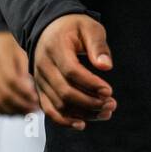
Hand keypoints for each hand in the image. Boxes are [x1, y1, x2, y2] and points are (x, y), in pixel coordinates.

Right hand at [0, 31, 39, 115]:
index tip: (37, 99)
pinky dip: (4, 111)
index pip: (11, 80)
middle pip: (3, 94)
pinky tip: (16, 112)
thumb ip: (26, 68)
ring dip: (13, 111)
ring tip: (28, 113)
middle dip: (21, 105)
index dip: (25, 93)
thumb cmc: (7, 45)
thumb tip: (33, 91)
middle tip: (35, 109)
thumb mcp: (19, 49)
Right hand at [33, 13, 114, 129]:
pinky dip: (64, 121)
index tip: (109, 90)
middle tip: (111, 104)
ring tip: (105, 113)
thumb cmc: (73, 27)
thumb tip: (106, 67)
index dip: (91, 84)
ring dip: (82, 113)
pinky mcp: (40, 89)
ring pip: (58, 104)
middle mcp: (43, 66)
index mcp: (55, 48)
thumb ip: (98, 46)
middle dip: (90, 102)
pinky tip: (82, 124)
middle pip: (64, 92)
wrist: (49, 27)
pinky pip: (49, 110)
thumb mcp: (89, 27)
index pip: (71, 71)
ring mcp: (39, 79)